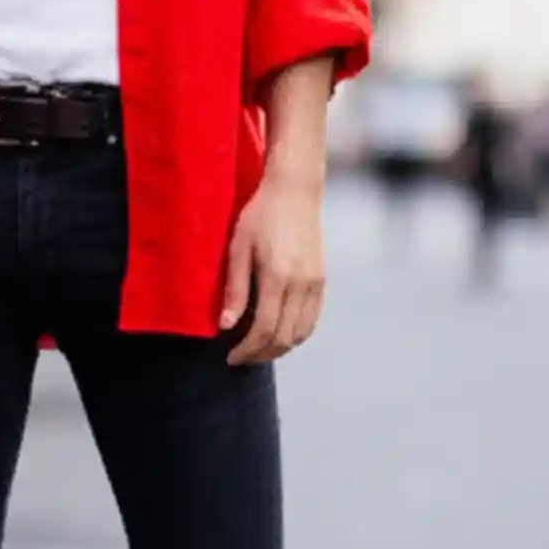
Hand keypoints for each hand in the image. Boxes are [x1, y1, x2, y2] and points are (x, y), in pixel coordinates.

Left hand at [223, 172, 325, 365]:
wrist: (295, 191)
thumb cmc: (260, 214)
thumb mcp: (238, 247)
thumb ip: (234, 289)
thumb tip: (226, 326)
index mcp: (278, 277)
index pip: (264, 329)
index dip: (247, 350)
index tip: (230, 356)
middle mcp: (301, 284)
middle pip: (284, 338)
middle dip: (260, 354)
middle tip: (241, 357)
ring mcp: (315, 283)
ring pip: (301, 333)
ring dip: (279, 348)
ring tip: (257, 349)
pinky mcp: (322, 280)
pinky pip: (311, 320)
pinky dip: (295, 335)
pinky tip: (278, 333)